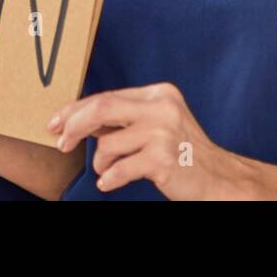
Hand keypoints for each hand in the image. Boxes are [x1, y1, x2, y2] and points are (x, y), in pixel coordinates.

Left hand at [49, 83, 248, 198]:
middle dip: (73, 126)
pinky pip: (119, 169)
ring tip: (109, 171)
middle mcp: (162, 108)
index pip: (107, 96)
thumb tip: (79, 120)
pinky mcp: (163, 159)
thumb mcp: (157, 124)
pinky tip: (110, 182)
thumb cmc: (183, 153)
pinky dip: (109, 179)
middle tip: (61, 143)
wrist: (220, 179)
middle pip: (101, 109)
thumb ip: (125, 119)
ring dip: (100, 163)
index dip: (76, 110)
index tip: (56, 122)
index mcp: (159, 93)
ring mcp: (164, 133)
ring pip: (107, 145)